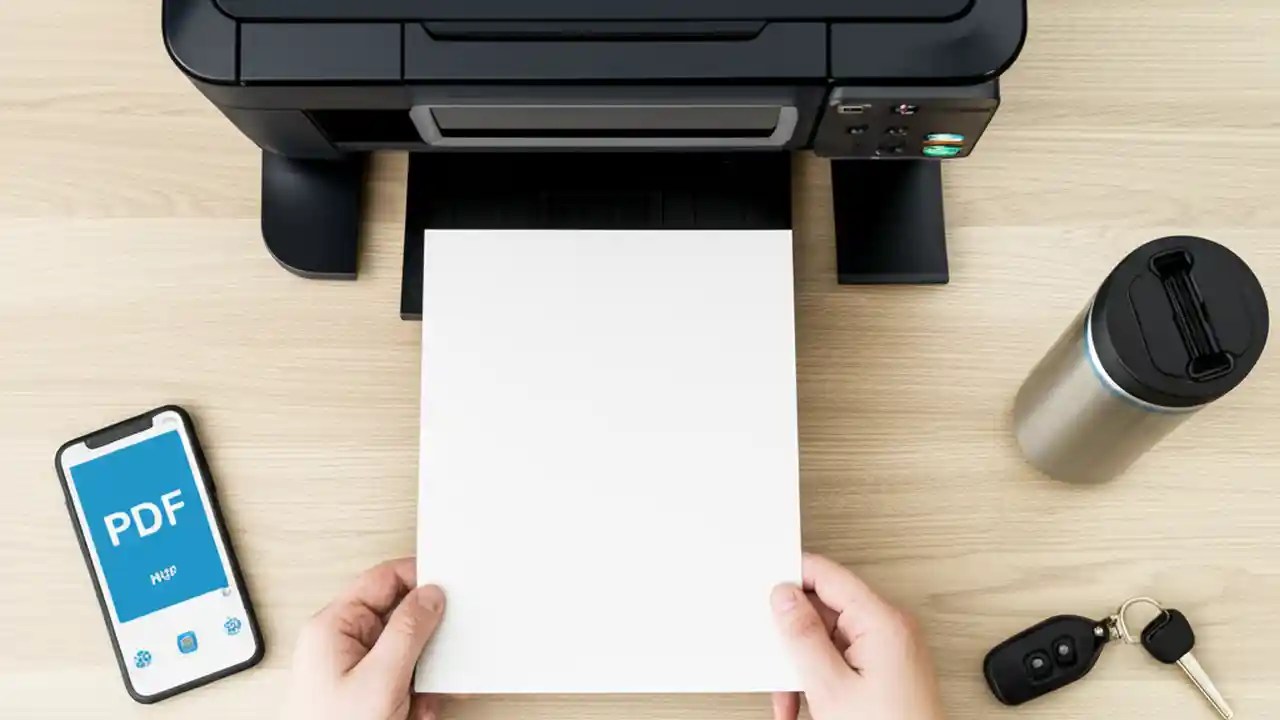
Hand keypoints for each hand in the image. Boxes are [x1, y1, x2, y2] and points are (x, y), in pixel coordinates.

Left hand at [283, 558, 446, 719]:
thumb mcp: (380, 679)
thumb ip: (408, 632)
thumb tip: (431, 595)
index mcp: (335, 625)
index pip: (383, 579)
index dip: (419, 577)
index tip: (451, 586)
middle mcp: (342, 641)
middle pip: (399, 615)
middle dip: (426, 640)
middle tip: (445, 653)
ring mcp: (353, 667)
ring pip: (406, 651)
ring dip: (424, 674)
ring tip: (422, 699)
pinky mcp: (365, 690)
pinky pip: (402, 678)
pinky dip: (416, 695)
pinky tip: (415, 714)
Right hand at [770, 554, 944, 719]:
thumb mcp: (830, 686)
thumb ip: (803, 636)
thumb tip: (784, 597)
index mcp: (882, 622)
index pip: (828, 575)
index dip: (793, 576)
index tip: (765, 587)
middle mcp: (891, 629)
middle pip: (825, 612)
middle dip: (794, 640)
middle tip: (776, 662)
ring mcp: (891, 651)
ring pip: (829, 641)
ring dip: (804, 668)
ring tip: (791, 699)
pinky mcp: (888, 671)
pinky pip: (843, 661)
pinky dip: (821, 680)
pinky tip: (805, 705)